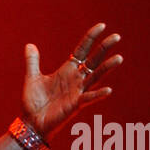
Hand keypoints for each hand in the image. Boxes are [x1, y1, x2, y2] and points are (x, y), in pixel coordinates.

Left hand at [21, 23, 123, 139]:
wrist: (30, 123)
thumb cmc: (33, 103)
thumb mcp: (32, 78)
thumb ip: (33, 62)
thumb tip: (30, 45)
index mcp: (67, 71)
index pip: (82, 50)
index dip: (91, 38)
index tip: (102, 26)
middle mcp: (75, 79)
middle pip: (93, 60)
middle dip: (104, 48)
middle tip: (116, 37)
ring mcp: (77, 92)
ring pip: (95, 77)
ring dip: (107, 68)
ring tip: (119, 58)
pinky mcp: (75, 105)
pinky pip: (88, 98)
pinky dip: (97, 95)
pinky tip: (108, 90)